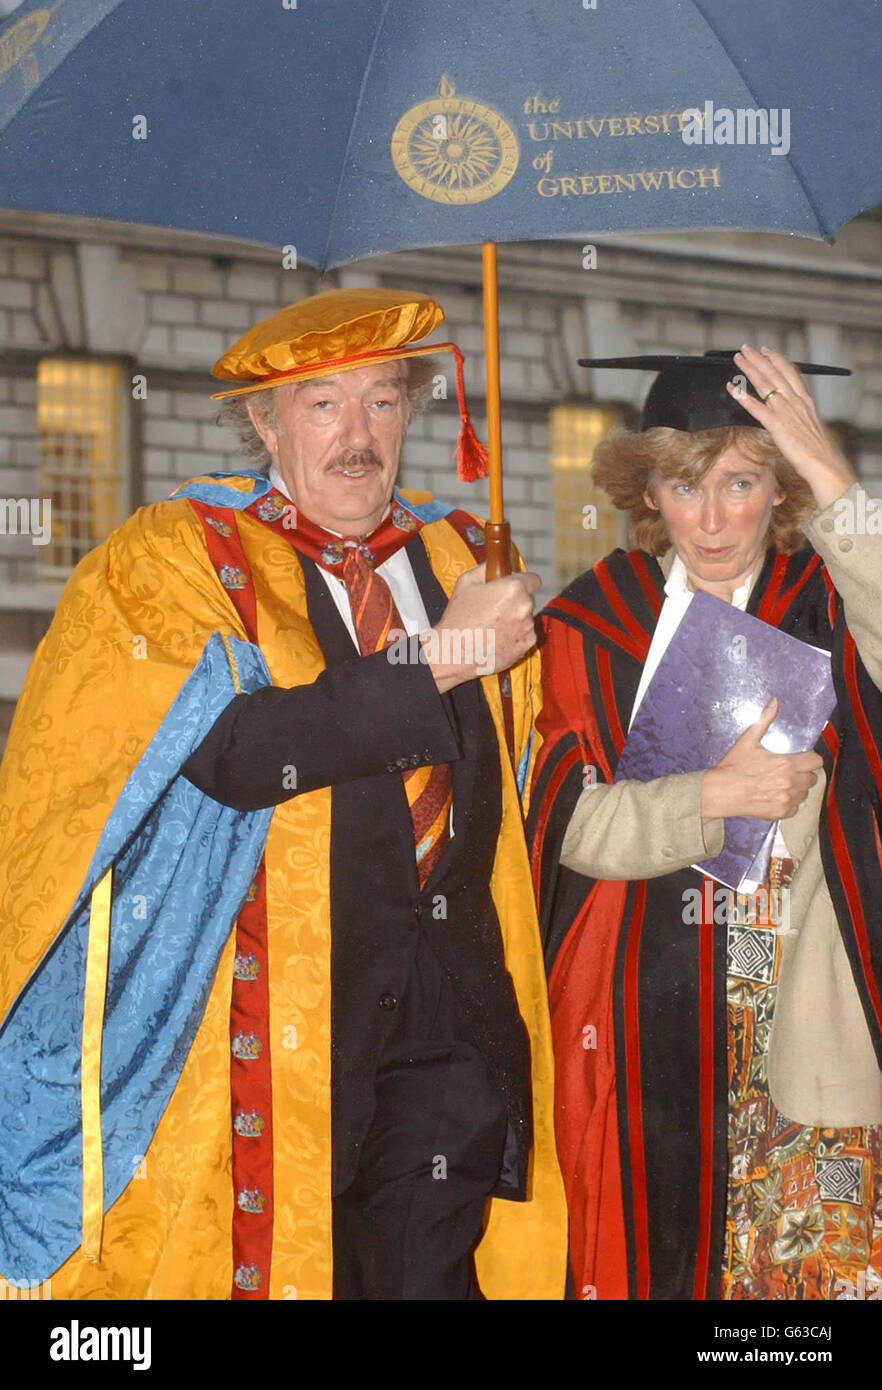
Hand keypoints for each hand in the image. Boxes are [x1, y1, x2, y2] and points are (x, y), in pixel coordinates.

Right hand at [423, 563, 540, 692]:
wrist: (453, 652)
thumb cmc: (458, 619)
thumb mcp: (466, 582)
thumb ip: (485, 568)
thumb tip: (494, 564)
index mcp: (514, 588)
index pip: (533, 579)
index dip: (522, 581)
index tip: (513, 585)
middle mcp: (525, 608)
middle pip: (527, 599)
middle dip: (514, 601)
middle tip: (493, 607)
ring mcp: (527, 628)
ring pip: (526, 618)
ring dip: (514, 619)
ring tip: (491, 625)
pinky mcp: (526, 646)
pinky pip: (524, 635)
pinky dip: (514, 635)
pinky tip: (496, 636)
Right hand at [700, 697, 822, 821]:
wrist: (720, 792)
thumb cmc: (733, 767)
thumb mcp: (748, 740)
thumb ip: (765, 720)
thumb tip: (774, 702)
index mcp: (786, 763)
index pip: (816, 761)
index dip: (809, 759)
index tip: (801, 760)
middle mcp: (790, 782)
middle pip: (812, 778)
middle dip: (802, 774)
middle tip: (787, 772)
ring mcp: (786, 799)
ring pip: (805, 793)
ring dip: (797, 789)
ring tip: (780, 785)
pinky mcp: (781, 812)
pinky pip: (796, 807)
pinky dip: (789, 803)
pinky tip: (776, 796)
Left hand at [726, 343, 855, 509]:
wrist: (823, 461)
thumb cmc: (817, 449)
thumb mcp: (811, 425)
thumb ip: (801, 414)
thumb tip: (793, 411)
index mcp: (805, 400)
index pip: (790, 372)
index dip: (777, 359)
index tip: (767, 350)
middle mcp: (795, 401)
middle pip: (774, 373)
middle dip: (758, 359)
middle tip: (745, 348)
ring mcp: (786, 411)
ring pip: (765, 384)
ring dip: (749, 369)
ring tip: (738, 359)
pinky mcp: (776, 425)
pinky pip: (756, 408)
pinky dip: (742, 396)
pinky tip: (732, 388)